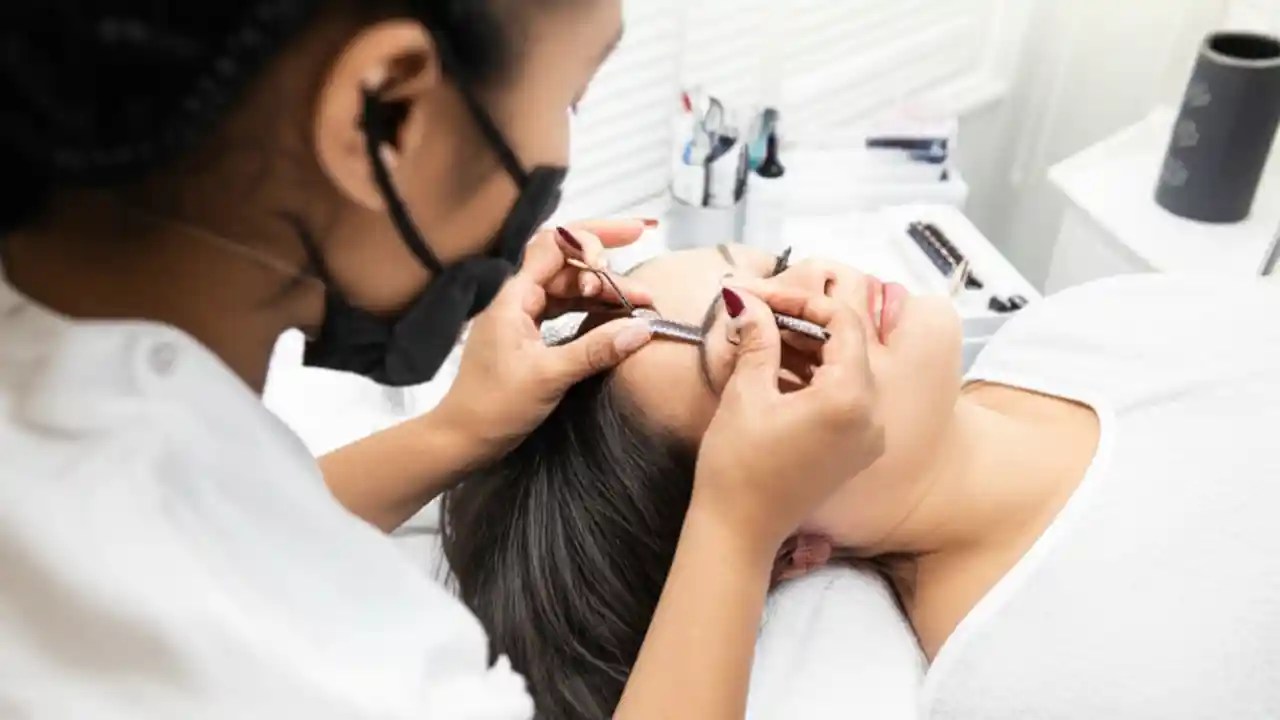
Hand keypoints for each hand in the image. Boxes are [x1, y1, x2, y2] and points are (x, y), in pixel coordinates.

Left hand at [434, 220, 655, 460]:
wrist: (462, 438)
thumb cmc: (492, 406)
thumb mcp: (549, 377)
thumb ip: (595, 349)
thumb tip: (641, 329)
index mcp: (516, 297)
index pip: (558, 244)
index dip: (597, 234)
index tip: (635, 234)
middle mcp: (519, 300)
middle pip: (569, 267)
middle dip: (611, 272)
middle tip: (646, 290)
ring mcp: (524, 319)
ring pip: (571, 292)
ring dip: (605, 295)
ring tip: (640, 307)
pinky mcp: (530, 339)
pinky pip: (567, 313)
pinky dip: (593, 313)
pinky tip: (615, 321)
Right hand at [691, 281, 884, 553]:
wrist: (739, 532)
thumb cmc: (738, 467)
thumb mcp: (746, 393)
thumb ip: (757, 338)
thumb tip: (748, 299)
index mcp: (851, 399)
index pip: (843, 323)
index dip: (802, 301)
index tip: (764, 296)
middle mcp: (872, 417)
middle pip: (847, 345)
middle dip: (802, 322)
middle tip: (759, 312)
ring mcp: (867, 437)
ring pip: (844, 370)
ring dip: (806, 348)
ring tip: (761, 336)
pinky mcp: (854, 450)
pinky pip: (843, 397)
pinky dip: (814, 376)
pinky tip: (776, 366)